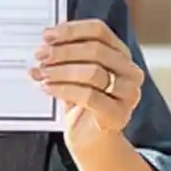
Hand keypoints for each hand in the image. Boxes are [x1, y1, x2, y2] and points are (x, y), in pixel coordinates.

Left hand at [29, 19, 143, 146]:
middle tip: (40, 55)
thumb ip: (66, 54)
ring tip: (41, 73)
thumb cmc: (81, 102)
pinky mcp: (118, 115)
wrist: (91, 140)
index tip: (47, 35)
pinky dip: (63, 89)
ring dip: (61, 70)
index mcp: (120, 53)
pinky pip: (89, 96)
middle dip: (63, 51)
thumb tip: (45, 40)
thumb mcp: (74, 72)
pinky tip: (46, 87)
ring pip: (92, 72)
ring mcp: (128, 94)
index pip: (99, 31)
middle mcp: (130, 71)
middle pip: (96, 50)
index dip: (72, 30)